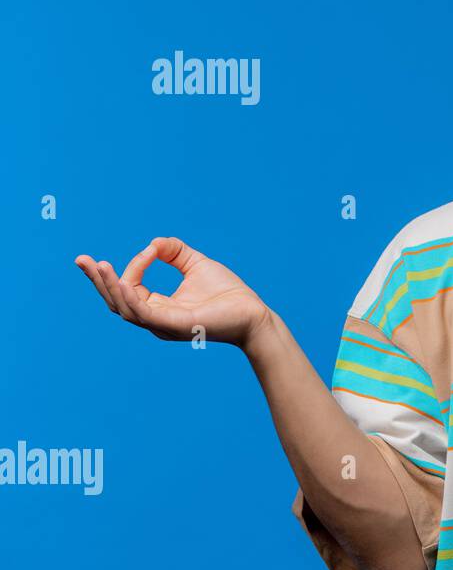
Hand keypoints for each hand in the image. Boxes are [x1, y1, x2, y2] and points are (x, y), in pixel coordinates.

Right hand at [74, 237, 272, 348]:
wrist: (254, 313)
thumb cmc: (228, 293)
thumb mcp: (195, 263)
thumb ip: (172, 251)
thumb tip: (152, 243)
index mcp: (158, 307)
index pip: (128, 290)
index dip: (124, 270)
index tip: (145, 250)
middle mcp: (156, 319)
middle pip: (117, 302)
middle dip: (98, 281)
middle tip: (82, 260)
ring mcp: (164, 325)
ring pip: (126, 309)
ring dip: (110, 287)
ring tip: (99, 266)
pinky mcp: (176, 326)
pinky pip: (146, 314)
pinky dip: (132, 298)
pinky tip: (125, 283)